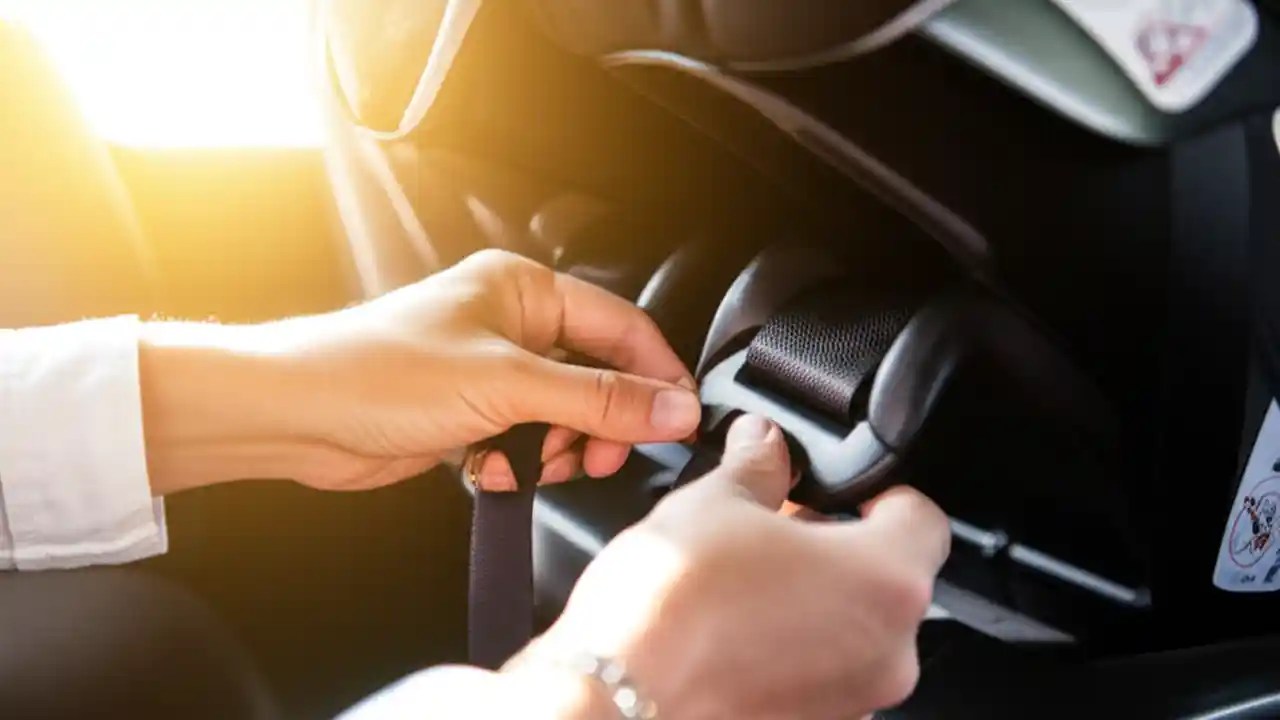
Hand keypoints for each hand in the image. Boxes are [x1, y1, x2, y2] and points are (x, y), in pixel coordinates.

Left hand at [139, 250, 699, 493]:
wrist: (297, 415)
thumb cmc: (377, 372)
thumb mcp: (508, 384)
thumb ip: (599, 399)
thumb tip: (672, 407)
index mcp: (525, 289)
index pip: (622, 326)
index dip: (656, 374)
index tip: (678, 419)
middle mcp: (511, 325)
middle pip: (597, 377)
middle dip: (601, 423)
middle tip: (601, 454)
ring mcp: (490, 372)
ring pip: (563, 416)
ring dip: (557, 448)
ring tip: (536, 460)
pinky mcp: (469, 415)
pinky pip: (524, 443)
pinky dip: (518, 462)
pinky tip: (489, 468)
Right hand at [517, 414, 950, 718]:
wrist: (616, 700)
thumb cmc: (669, 611)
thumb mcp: (713, 502)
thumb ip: (756, 465)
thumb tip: (763, 441)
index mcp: (884, 579)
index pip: (924, 517)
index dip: (882, 493)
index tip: (842, 491)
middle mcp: (888, 651)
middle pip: (887, 579)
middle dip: (836, 549)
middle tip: (774, 531)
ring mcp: (854, 701)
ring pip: (855, 631)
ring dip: (815, 603)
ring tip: (744, 583)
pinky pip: (823, 676)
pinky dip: (793, 651)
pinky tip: (734, 632)